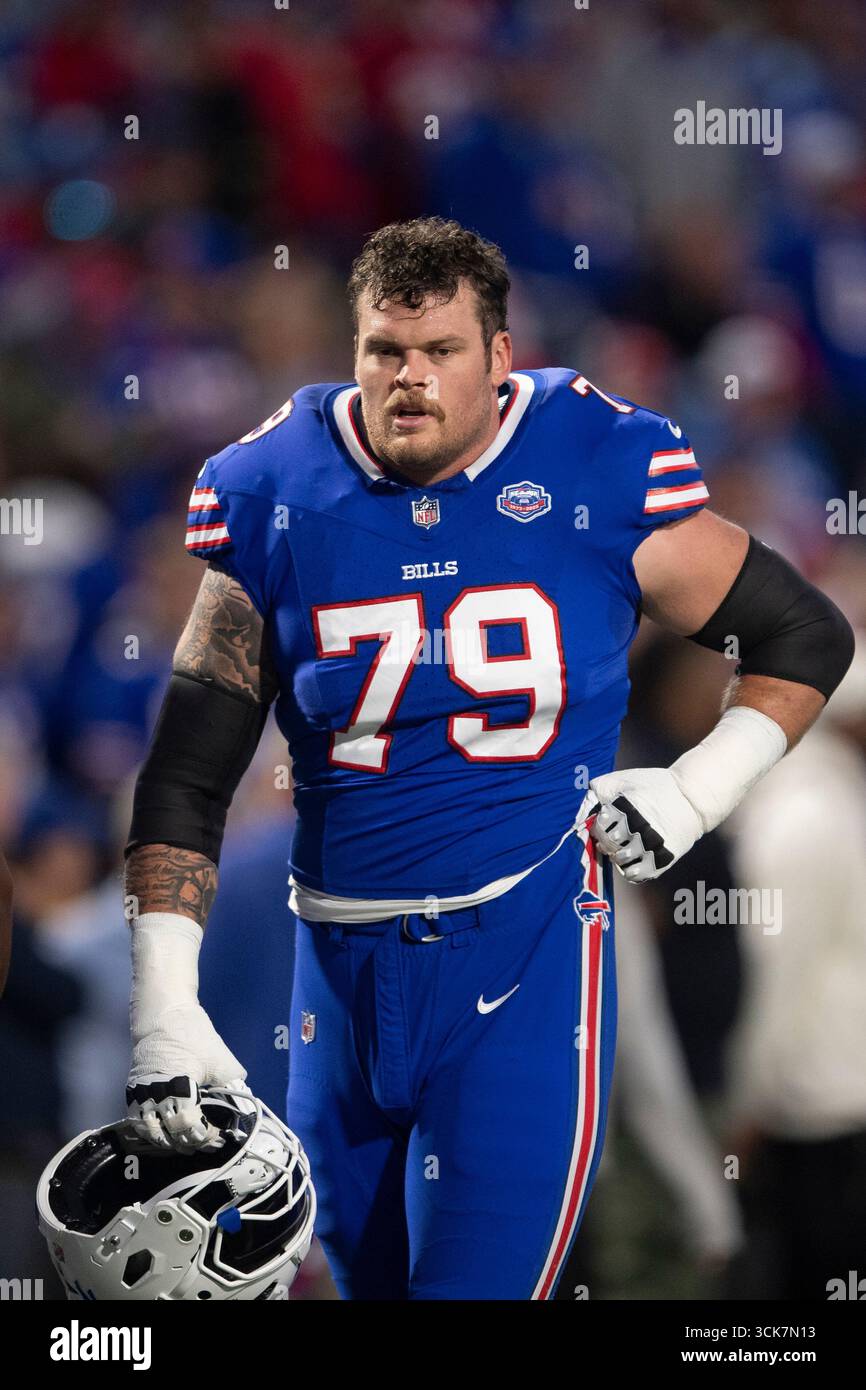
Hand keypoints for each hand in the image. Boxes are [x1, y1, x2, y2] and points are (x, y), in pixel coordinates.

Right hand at [127, 1002, 246, 1151]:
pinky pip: (139, 1122)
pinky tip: (166, 1134)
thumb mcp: (222, 1060)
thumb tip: (242, 1108)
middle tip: (205, 1144)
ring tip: (186, 1143)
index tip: (217, 1139)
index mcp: (180, 1087)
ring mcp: (141, 1095)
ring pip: (152, 1133)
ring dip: (169, 1142)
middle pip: (171, 1134)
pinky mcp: (132, 1091)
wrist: (164, 1015)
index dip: (204, 1138)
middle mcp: (156, 1095)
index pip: (189, 1126)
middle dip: (189, 1142)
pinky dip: (152, 1133)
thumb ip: (232, 1087)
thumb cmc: (194, 1036)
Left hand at [579, 767, 703, 881]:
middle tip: (611, 837)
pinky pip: (636, 875)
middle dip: (606, 841)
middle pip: (609, 845)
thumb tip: (582, 801)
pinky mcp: (663, 860)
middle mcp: (640, 828)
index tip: (606, 822)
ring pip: (621, 861)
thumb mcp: (625, 778)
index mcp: (629, 808)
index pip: (600, 827)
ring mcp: (653, 846)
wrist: (692, 799)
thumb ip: (600, 788)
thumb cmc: (656, 786)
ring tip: (622, 847)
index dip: (599, 826)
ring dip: (617, 855)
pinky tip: (631, 860)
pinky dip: (629, 870)